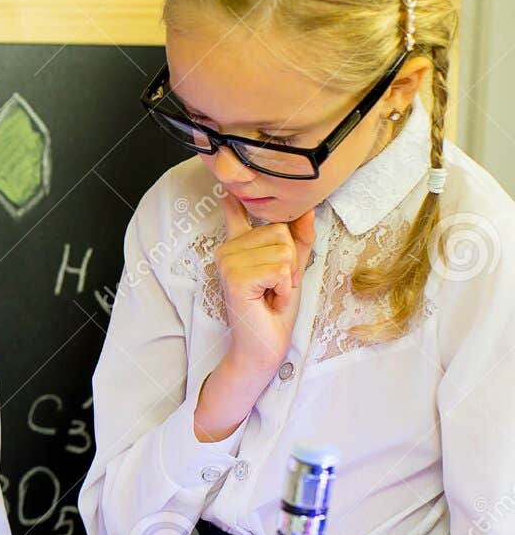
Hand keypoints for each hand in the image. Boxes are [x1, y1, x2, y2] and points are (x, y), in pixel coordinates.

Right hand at [196, 196, 315, 440]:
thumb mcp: (292, 271)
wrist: (263, 348)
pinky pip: (279, 267)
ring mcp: (227, 263)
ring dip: (288, 277)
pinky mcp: (235, 277)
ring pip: (282, 249)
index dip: (235, 200)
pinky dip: (284, 288)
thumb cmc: (275, 312)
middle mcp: (227, 251)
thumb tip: (307, 209)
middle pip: (279, 230)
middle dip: (290, 261)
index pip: (238, 214)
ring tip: (273, 294)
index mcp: (238, 248)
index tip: (227, 187)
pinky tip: (270, 301)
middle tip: (276, 287)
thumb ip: (299, 241)